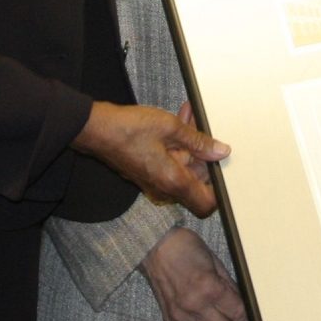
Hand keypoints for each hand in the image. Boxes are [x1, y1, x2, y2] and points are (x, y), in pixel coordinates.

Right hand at [74, 101, 228, 215]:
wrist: (97, 130)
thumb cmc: (129, 130)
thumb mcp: (171, 128)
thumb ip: (198, 141)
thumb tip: (220, 151)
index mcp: (174, 181)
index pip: (207, 203)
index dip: (219, 189)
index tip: (223, 166)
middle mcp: (165, 187)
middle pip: (196, 181)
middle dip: (204, 154)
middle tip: (205, 129)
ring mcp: (155, 181)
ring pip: (183, 168)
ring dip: (190, 145)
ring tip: (190, 117)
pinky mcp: (147, 172)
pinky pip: (170, 163)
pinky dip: (177, 145)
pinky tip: (179, 121)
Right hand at [140, 226, 248, 320]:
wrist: (154, 246)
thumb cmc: (185, 247)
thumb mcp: (215, 261)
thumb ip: (229, 285)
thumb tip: (242, 303)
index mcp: (209, 287)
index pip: (237, 313)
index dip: (247, 319)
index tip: (251, 319)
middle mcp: (194, 305)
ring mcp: (180, 314)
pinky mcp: (170, 318)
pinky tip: (206, 316)